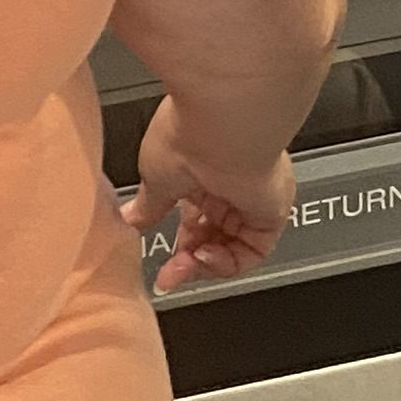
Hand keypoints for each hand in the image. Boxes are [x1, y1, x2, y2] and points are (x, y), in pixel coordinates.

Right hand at [130, 99, 298, 295]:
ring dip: (203, 265)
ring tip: (183, 266)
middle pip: (213, 240)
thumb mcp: (155, 178)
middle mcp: (231, 186)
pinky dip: (226, 261)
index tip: (161, 264)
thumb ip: (147, 207)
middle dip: (188, 262)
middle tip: (170, 273)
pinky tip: (204, 255)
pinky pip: (252, 250)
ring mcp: (252, 199)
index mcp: (204, 172)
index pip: (196, 222)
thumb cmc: (189, 134)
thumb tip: (129, 221)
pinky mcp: (271, 211)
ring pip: (231, 250)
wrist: (219, 126)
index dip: (179, 246)